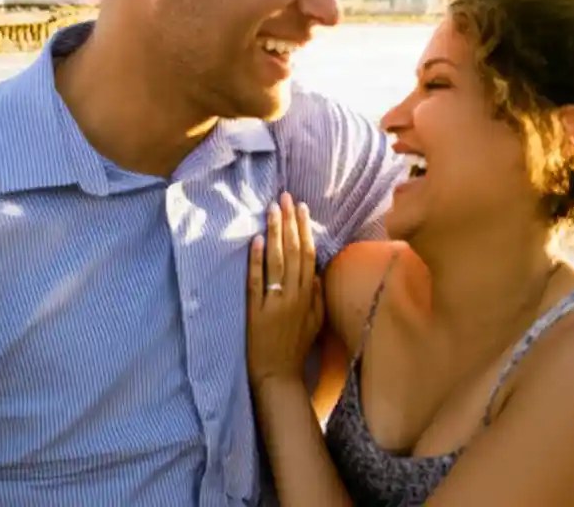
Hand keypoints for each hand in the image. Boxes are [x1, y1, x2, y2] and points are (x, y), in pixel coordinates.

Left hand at [247, 192, 323, 389]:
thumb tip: (315, 271)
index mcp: (309, 296)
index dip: (305, 230)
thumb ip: (317, 296)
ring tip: (273, 209)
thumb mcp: (315, 322)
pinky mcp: (257, 311)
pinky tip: (257, 239)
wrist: (279, 376)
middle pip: (294, 252)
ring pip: (278, 261)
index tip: (302, 208)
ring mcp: (275, 302)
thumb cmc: (296, 349)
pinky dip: (257, 259)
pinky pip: (258, 281)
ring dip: (276, 232)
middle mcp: (294, 295)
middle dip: (290, 222)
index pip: (309, 255)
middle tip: (285, 197)